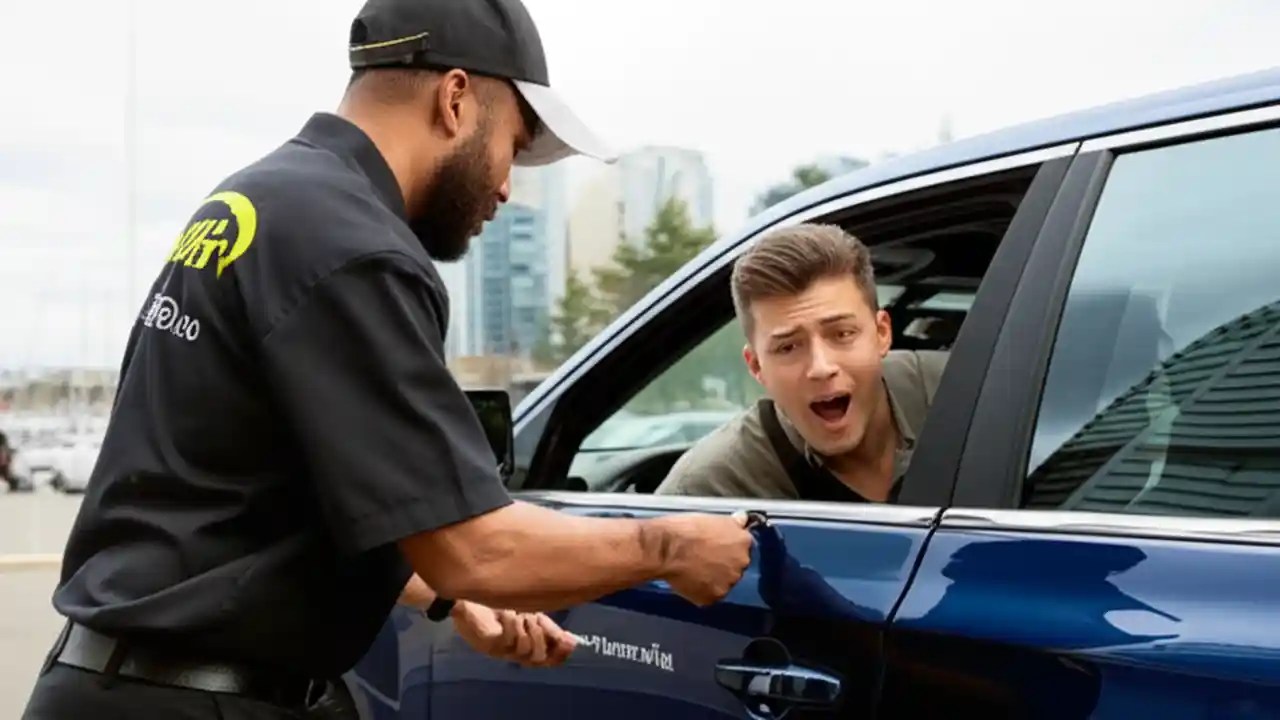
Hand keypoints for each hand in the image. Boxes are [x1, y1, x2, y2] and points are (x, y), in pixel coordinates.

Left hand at [450, 601, 576, 666]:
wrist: (470, 598)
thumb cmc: (499, 606)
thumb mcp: (530, 615)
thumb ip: (548, 628)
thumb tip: (572, 640)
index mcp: (527, 647)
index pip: (548, 660)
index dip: (560, 654)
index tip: (570, 642)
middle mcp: (514, 653)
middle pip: (538, 659)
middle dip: (542, 637)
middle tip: (534, 619)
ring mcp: (501, 651)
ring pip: (525, 650)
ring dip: (527, 628)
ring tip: (520, 614)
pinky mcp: (488, 644)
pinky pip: (508, 640)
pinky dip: (512, 625)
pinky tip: (509, 613)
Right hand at [656, 511, 753, 605]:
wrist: (666, 549)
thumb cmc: (686, 529)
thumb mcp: (712, 518)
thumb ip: (732, 523)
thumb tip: (742, 519)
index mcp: (743, 542)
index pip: (742, 546)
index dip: (728, 546)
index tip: (715, 545)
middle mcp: (741, 564)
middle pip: (736, 566)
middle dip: (723, 563)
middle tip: (703, 558)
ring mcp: (728, 583)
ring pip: (723, 582)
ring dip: (713, 578)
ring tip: (694, 570)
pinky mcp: (712, 598)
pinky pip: (709, 595)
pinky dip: (701, 590)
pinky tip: (689, 580)